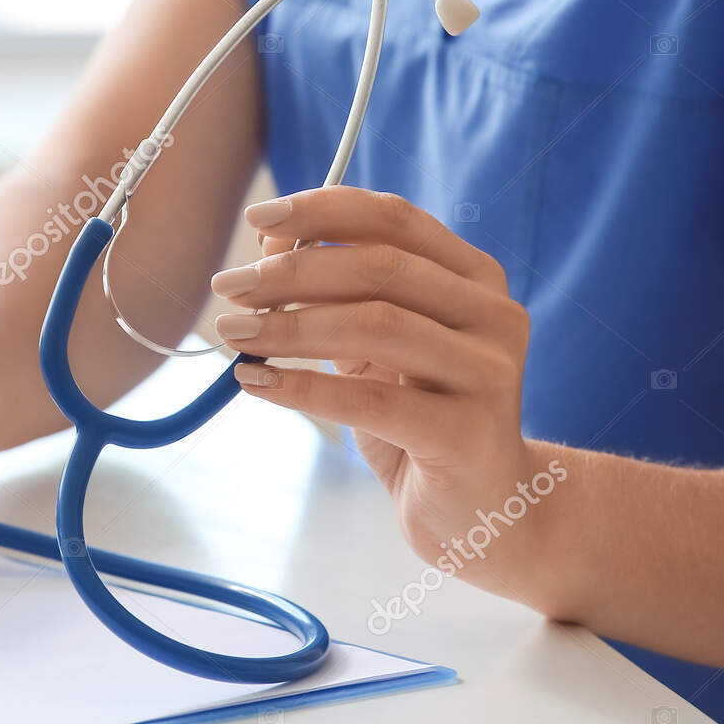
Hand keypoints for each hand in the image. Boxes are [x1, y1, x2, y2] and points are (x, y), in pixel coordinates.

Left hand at [209, 189, 538, 576]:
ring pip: (375, 325)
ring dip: (288, 326)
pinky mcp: (468, 433)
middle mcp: (494, 316)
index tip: (257, 216)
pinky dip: (302, 387)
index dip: (322, 211)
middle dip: (292, 271)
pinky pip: (369, 400)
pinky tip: (255, 382)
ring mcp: (489, 374)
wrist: (483, 513)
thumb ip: (340, 296)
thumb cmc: (421, 421)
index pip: (395, 221)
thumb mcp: (379, 349)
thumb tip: (268, 245)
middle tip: (229, 286)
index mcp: (475, 279)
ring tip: (233, 332)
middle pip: (380, 269)